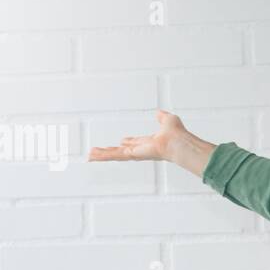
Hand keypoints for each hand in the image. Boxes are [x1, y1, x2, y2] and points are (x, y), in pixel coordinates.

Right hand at [89, 110, 216, 177]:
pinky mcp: (131, 155)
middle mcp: (142, 150)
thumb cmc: (177, 134)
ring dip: (103, 155)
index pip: (136, 143)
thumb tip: (160, 113)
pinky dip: (102, 156)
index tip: (122, 141)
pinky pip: (114, 155)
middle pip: (123, 151)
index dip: (129, 142)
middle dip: (112, 151)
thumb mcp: (168, 120)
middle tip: (102, 151)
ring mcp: (136, 153)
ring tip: (91, 155)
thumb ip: (163, 117)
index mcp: (150, 142)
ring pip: (116, 155)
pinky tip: (93, 156)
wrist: (178, 143)